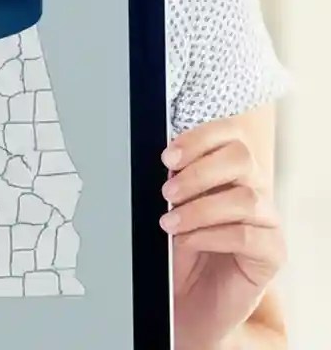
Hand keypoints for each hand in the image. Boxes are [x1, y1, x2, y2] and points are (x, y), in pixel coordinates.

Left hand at [161, 118, 285, 348]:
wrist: (183, 301)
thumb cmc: (175, 252)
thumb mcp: (168, 210)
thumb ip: (172, 183)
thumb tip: (164, 162)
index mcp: (228, 171)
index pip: (230, 135)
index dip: (200, 138)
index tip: (168, 156)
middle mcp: (253, 190)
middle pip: (242, 158)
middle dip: (198, 173)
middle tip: (166, 194)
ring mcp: (266, 222)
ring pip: (246, 198)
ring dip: (200, 208)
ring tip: (168, 224)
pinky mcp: (271, 254)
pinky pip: (248, 236)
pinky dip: (211, 236)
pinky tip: (188, 242)